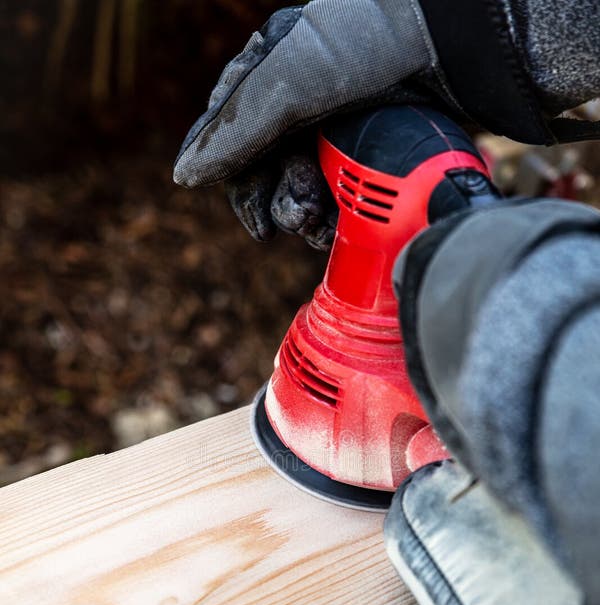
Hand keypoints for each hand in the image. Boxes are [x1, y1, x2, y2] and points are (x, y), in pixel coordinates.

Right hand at [173, 0, 441, 247]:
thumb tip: (185, 175)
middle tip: (302, 217)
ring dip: (310, 216)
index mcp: (277, 65)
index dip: (240, 183)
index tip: (257, 223)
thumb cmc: (377, 40)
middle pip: (271, 169)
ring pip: (309, 187)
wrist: (466, 42)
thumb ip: (237, 127)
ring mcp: (346, 125)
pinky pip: (347, 193)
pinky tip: (349, 223)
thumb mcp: (294, 79)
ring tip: (326, 222)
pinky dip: (343, 217)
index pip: (236, 135)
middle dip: (282, 202)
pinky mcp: (380, 148)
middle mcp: (308, 97)